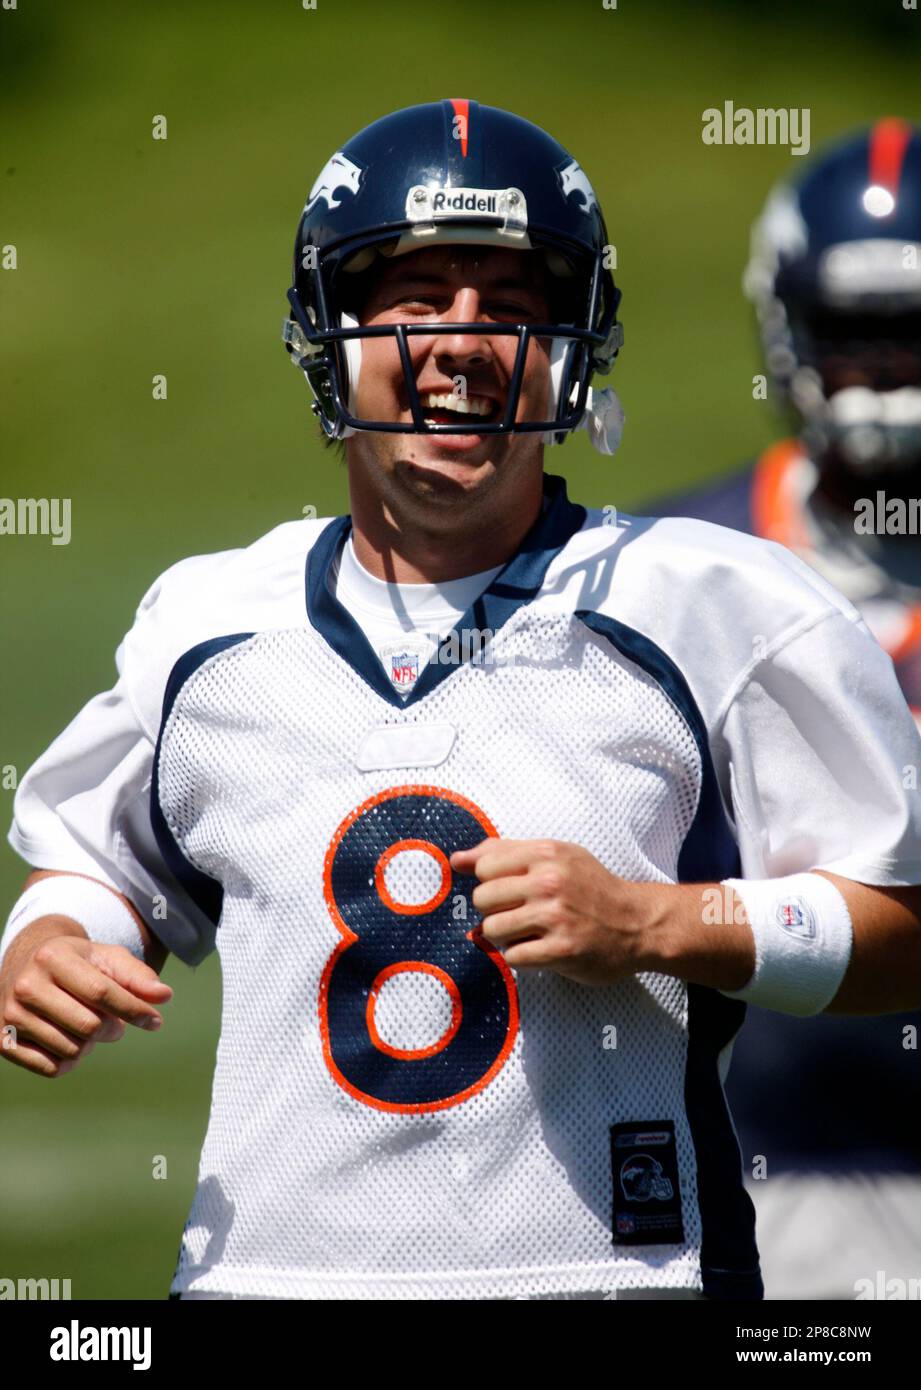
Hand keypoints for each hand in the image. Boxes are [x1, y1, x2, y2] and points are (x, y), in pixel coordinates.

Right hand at [0, 933, 171, 1078]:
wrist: (24, 968)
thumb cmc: (75, 964)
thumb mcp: (105, 958)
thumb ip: (137, 976)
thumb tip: (164, 996)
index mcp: (53, 958)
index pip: (101, 992)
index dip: (134, 1009)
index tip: (155, 1021)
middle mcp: (26, 986)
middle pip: (89, 1026)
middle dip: (112, 1029)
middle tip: (114, 1023)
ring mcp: (11, 1016)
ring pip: (72, 1049)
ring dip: (90, 1044)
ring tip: (85, 1025)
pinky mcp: (3, 1042)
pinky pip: (51, 1068)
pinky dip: (70, 1060)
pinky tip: (68, 1040)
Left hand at [449, 837, 644, 986]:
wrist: (637, 923)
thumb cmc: (590, 887)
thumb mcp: (555, 857)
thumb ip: (505, 853)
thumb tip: (457, 859)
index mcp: (547, 854)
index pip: (484, 866)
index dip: (491, 882)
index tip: (511, 890)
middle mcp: (551, 882)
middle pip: (482, 898)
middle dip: (494, 910)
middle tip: (519, 913)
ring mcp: (556, 917)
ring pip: (492, 929)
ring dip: (505, 936)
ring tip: (528, 932)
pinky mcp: (561, 950)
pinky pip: (513, 957)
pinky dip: (521, 957)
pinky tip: (539, 949)